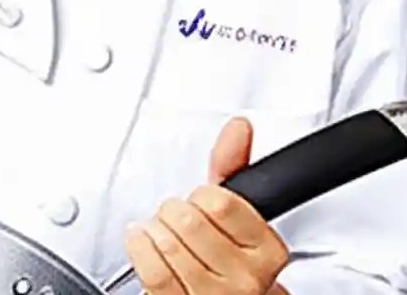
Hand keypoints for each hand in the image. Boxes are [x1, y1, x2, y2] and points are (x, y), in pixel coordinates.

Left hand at [123, 117, 289, 293]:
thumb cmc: (225, 265)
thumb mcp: (236, 218)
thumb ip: (233, 168)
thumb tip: (239, 126)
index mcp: (267, 250)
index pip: (221, 201)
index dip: (200, 196)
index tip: (202, 204)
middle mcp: (247, 279)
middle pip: (188, 220)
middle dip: (172, 212)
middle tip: (176, 220)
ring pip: (167, 243)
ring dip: (153, 230)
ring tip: (159, 233)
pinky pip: (153, 270)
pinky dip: (139, 247)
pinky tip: (142, 242)